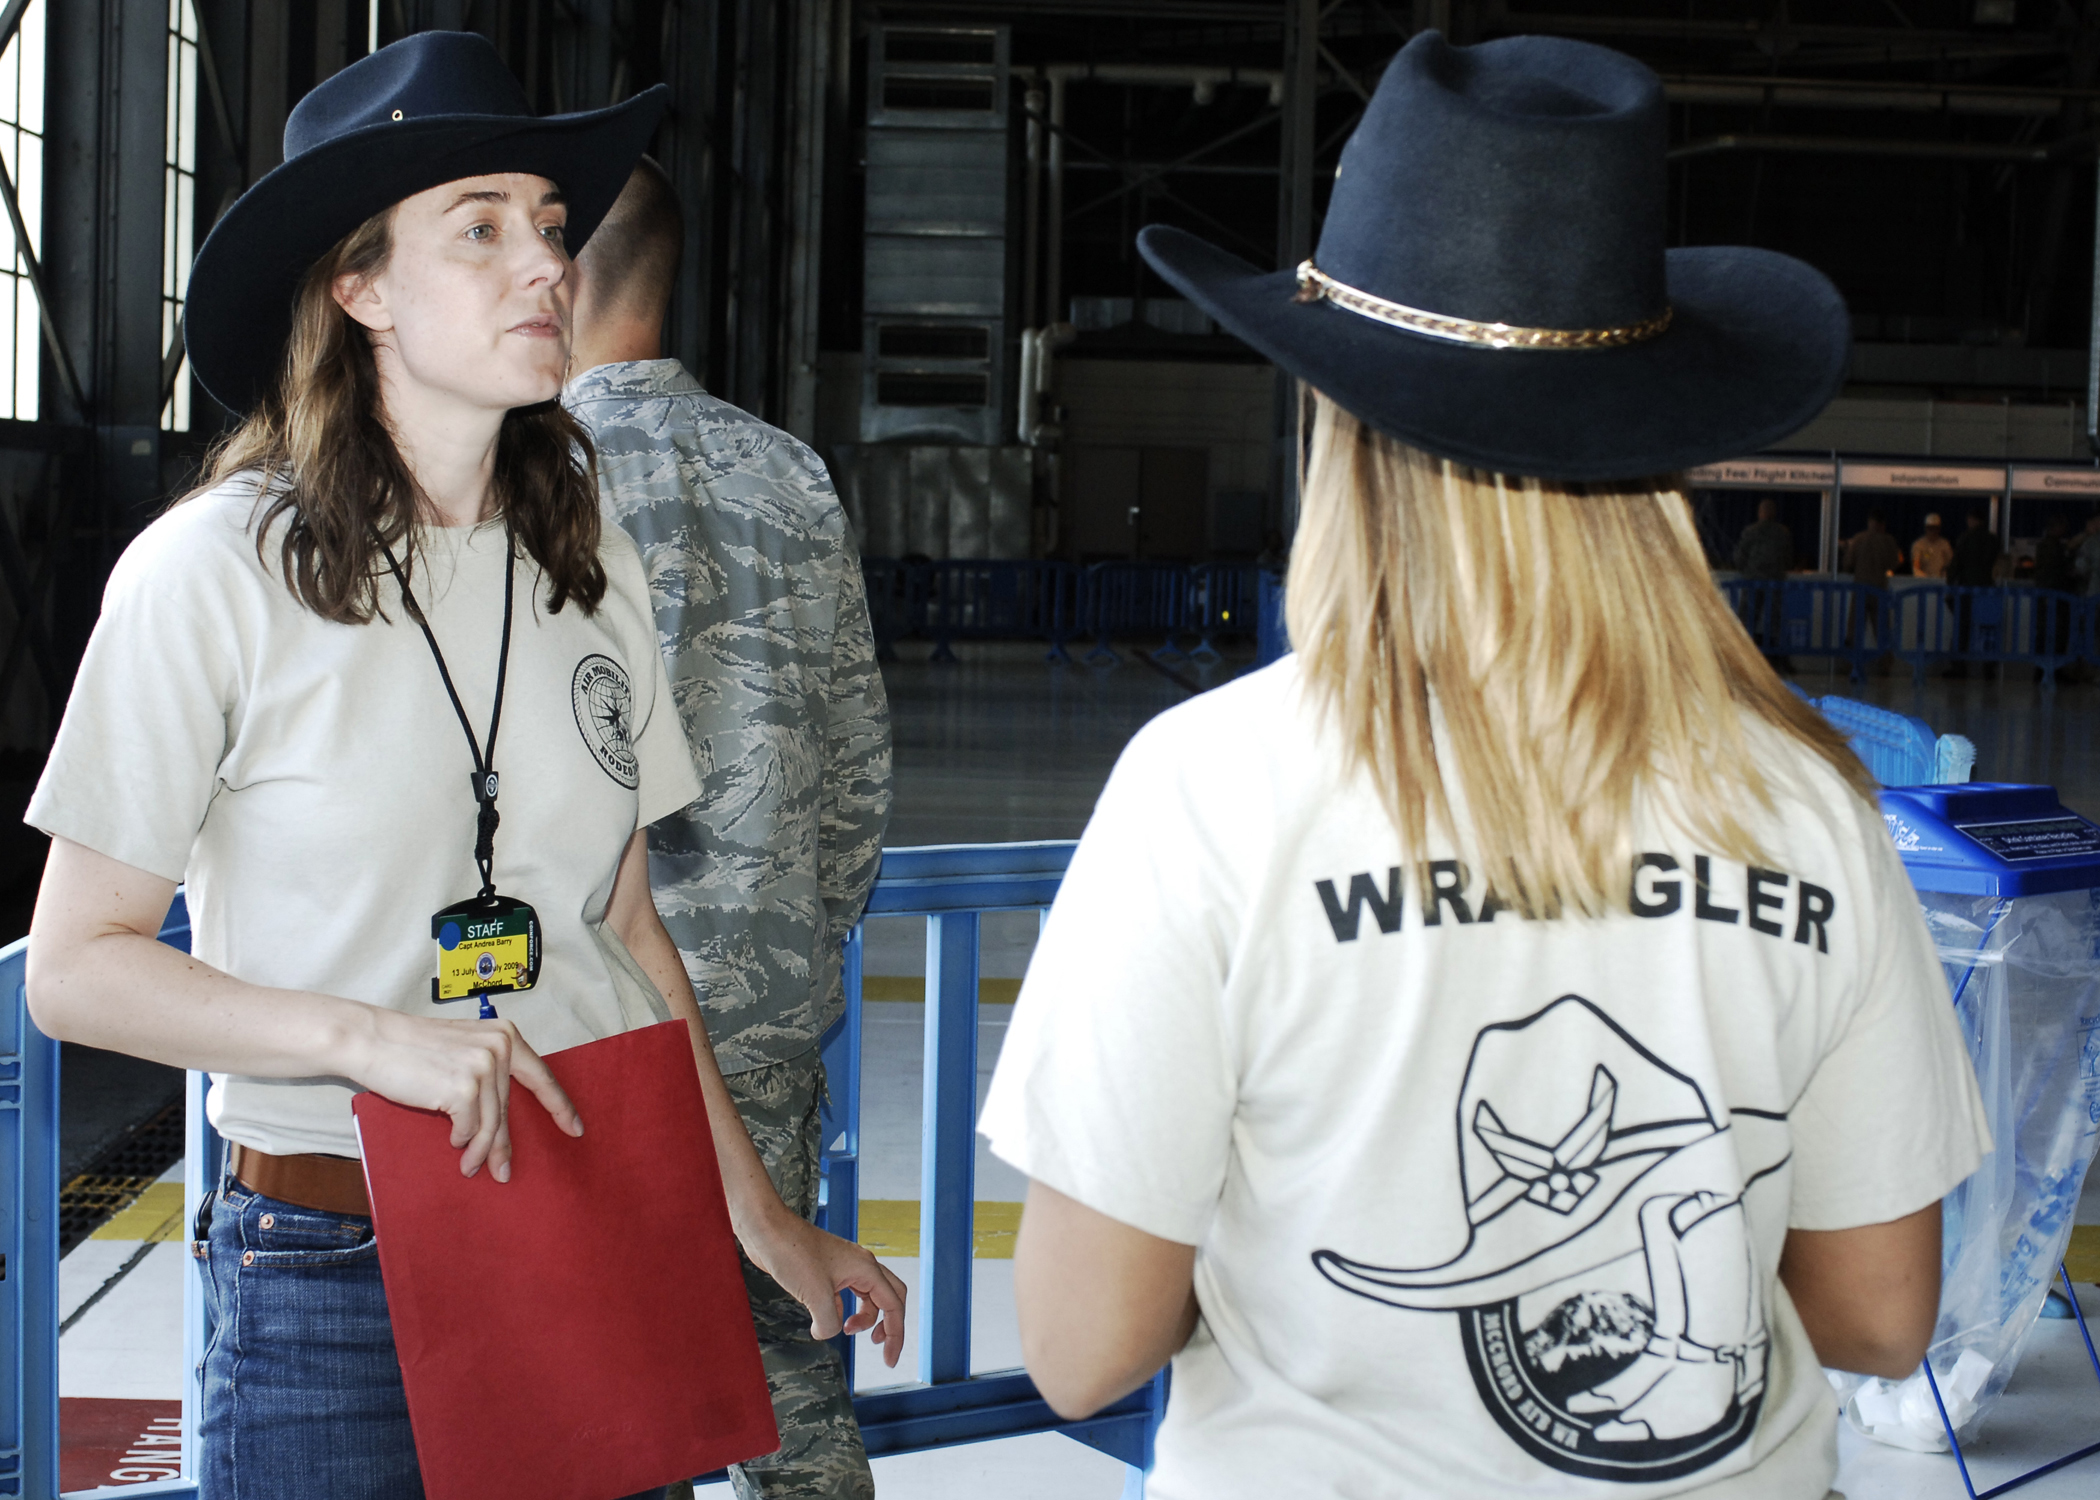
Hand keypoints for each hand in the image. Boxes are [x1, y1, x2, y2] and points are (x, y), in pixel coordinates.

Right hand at [343, 1007, 582, 1180]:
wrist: (372, 1039)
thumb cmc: (411, 1049)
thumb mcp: (462, 1049)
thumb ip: (488, 1070)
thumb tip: (502, 1118)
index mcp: (505, 1035)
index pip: (541, 1075)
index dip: (560, 1105)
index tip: (575, 1129)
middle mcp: (499, 1048)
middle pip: (509, 1108)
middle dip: (504, 1143)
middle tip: (503, 1171)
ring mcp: (483, 1067)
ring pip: (491, 1124)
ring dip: (482, 1151)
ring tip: (471, 1168)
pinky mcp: (463, 1088)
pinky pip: (469, 1129)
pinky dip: (461, 1140)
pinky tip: (452, 1142)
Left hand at [741, 1207, 908, 1366]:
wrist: (766, 1230)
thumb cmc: (792, 1252)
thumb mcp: (816, 1295)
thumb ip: (829, 1323)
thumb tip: (827, 1333)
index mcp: (866, 1268)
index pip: (893, 1305)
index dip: (895, 1334)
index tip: (889, 1360)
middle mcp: (860, 1265)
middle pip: (889, 1298)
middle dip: (889, 1324)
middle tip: (881, 1349)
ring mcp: (843, 1267)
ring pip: (867, 1297)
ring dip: (864, 1318)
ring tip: (847, 1331)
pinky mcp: (826, 1270)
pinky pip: (845, 1295)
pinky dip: (841, 1311)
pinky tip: (824, 1320)